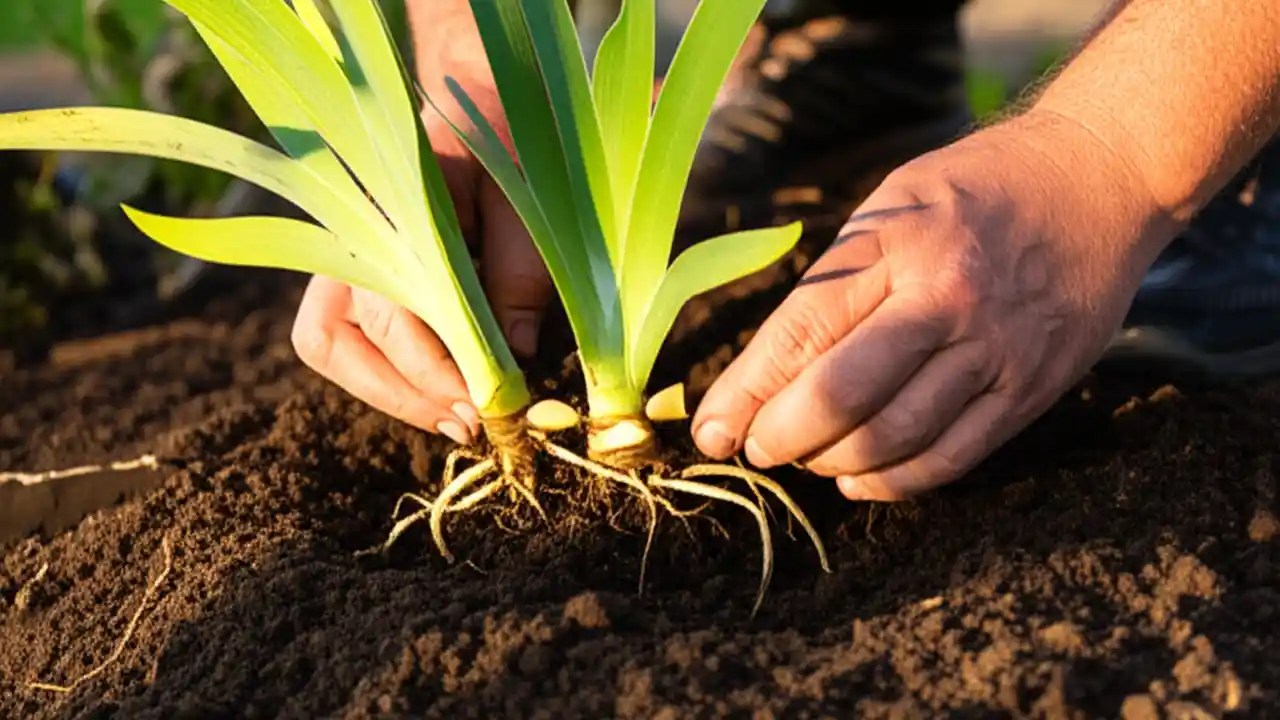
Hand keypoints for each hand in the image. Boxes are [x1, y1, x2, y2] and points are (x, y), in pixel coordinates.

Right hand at [291, 1, 551, 441]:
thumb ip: (521, 277)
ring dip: (385, 391)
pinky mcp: (357, 273)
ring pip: (330, 344)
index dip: (438, 374)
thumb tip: (515, 359)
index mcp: (389, 213)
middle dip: (405, 394)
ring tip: (449, 417)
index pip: (395, 316)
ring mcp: (347, 256)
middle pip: (340, 342)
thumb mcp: (529, 202)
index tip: (488, 406)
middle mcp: (352, 238)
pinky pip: (345, 337)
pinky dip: (383, 373)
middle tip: (467, 425)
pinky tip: (437, 388)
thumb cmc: (506, 143)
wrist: (478, 94)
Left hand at [691, 110, 1176, 500]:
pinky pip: (952, 457)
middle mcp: (946, 299)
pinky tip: (860, 478)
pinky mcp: (1031, 388)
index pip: (801, 332)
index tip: (711, 428)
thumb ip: (836, 281)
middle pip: (842, 395)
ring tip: (806, 458)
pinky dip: (895, 481)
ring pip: (894, 438)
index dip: (746, 391)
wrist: (1100, 178)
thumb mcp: (892, 204)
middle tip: (757, 447)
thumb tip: (767, 371)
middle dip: (781, 436)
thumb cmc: (975, 189)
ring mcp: (995, 349)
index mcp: (898, 243)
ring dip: (832, 463)